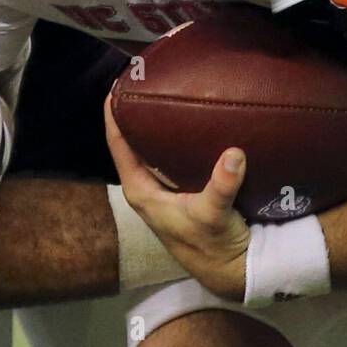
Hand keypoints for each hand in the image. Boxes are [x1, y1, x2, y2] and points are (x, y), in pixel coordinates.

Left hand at [103, 96, 250, 301]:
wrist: (230, 268)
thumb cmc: (212, 244)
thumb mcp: (214, 214)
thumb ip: (221, 185)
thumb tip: (233, 154)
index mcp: (141, 190)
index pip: (118, 145)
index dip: (113, 115)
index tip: (115, 86)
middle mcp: (147, 185)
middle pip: (133, 141)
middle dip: (136, 112)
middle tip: (144, 78)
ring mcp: (164, 186)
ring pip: (153, 146)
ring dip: (157, 122)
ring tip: (164, 88)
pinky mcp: (183, 186)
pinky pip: (172, 152)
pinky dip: (177, 135)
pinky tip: (188, 116)